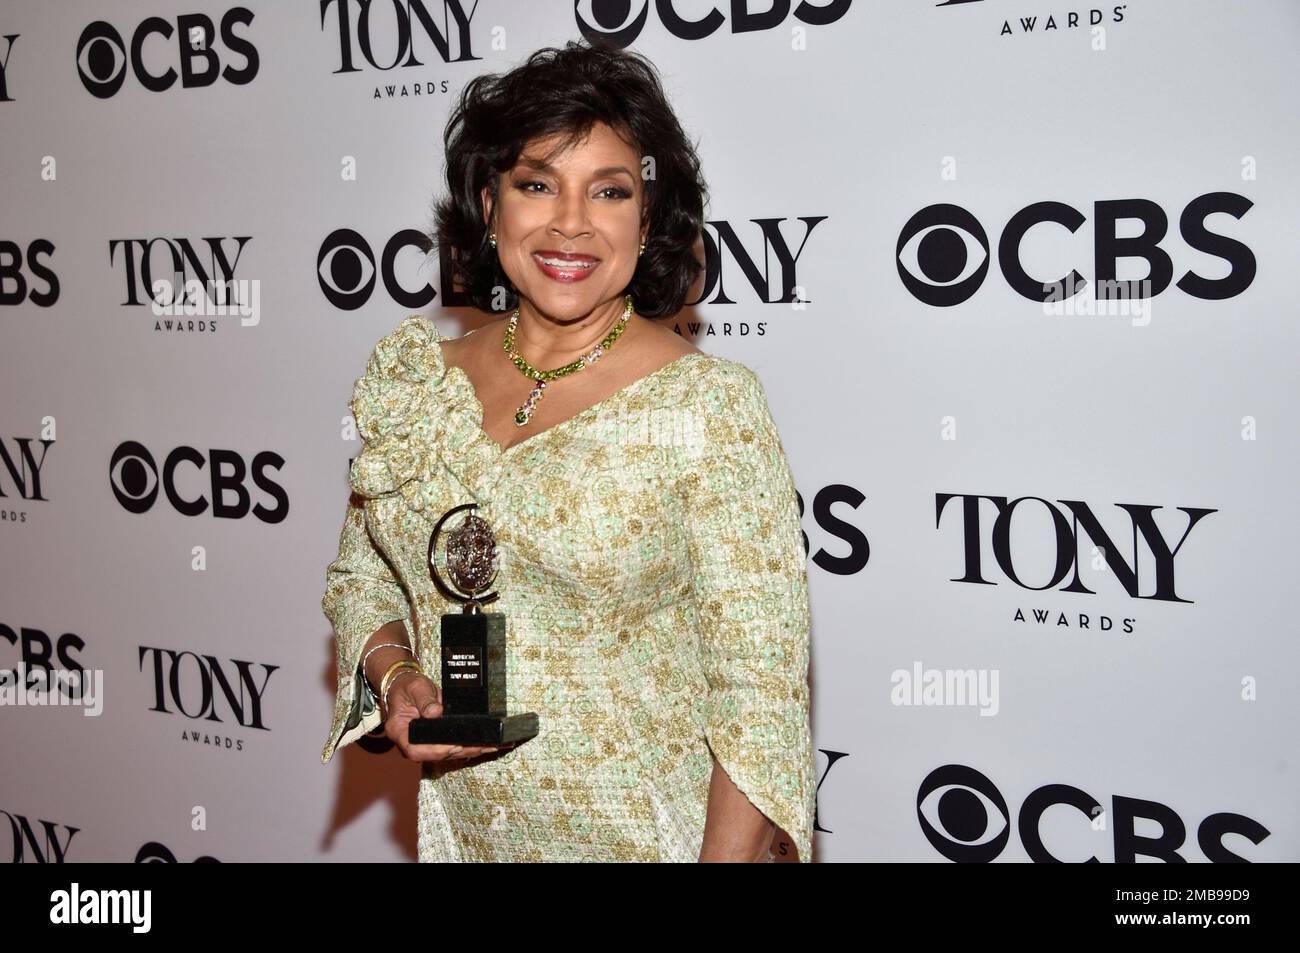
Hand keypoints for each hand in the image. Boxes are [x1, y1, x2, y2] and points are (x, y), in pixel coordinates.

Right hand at [382, 672, 516, 763]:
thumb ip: (425, 700)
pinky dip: (469, 745)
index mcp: (399, 731)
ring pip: (447, 753)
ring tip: (491, 746)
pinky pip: (452, 746)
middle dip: (460, 751)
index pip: (415, 750)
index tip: (453, 746)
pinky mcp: (435, 741)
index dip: (435, 751)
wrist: (405, 686)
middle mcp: (410, 743)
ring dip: (469, 750)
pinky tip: (487, 744)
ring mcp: (423, 744)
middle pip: (435, 755)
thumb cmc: (407, 687)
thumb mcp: (415, 688)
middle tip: (482, 746)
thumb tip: (436, 713)